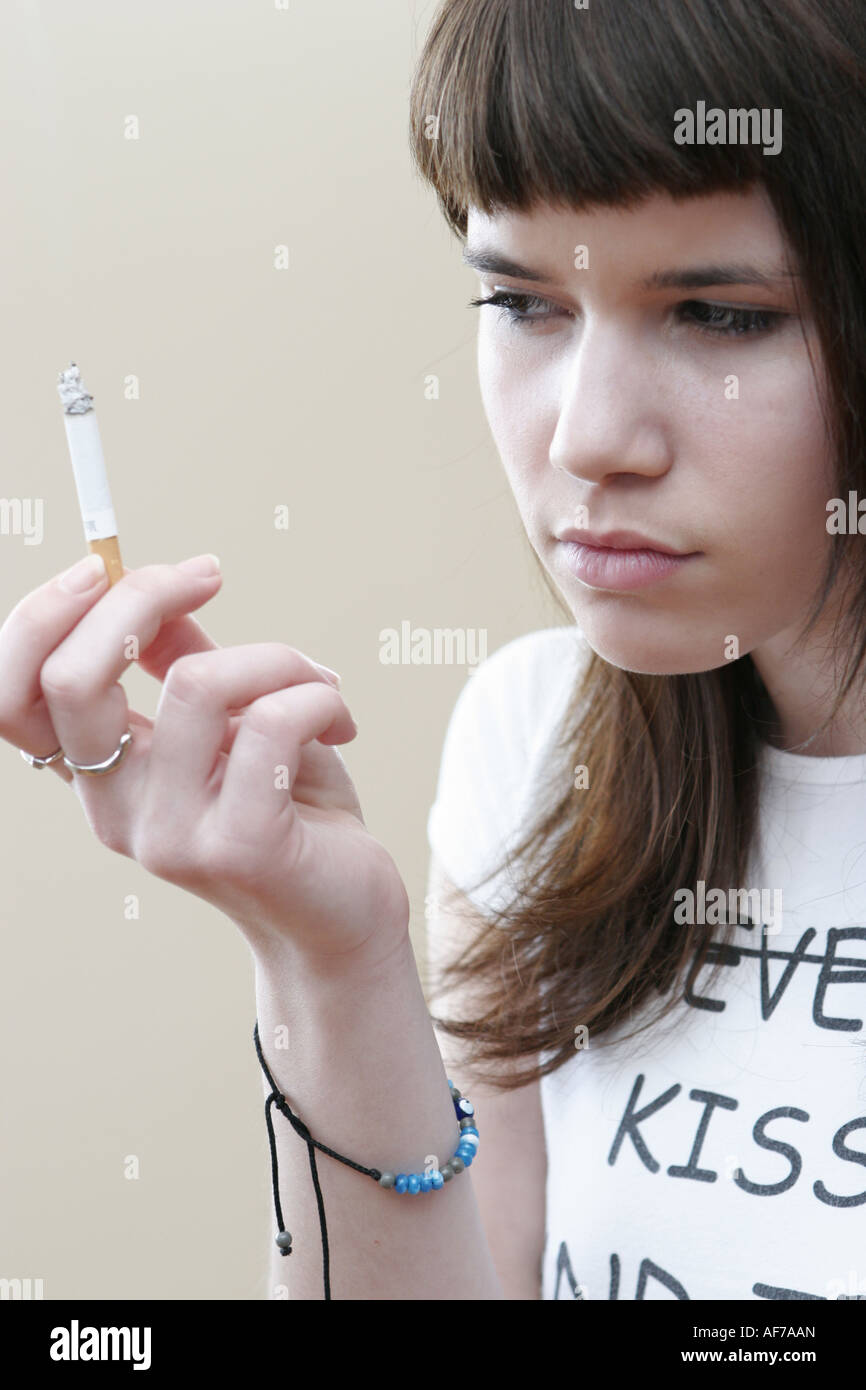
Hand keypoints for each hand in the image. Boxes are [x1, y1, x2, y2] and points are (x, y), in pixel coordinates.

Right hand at [0, 554, 410, 963]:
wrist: (344, 917)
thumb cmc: (291, 812)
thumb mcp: (232, 725)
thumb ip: (187, 664)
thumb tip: (158, 593)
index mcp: (102, 776)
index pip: (11, 696)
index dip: (38, 617)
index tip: (103, 565)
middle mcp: (118, 812)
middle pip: (71, 680)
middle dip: (140, 595)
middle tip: (208, 576)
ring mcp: (172, 836)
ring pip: (198, 683)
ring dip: (274, 654)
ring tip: (317, 681)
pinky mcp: (240, 847)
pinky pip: (273, 722)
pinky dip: (317, 696)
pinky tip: (339, 721)